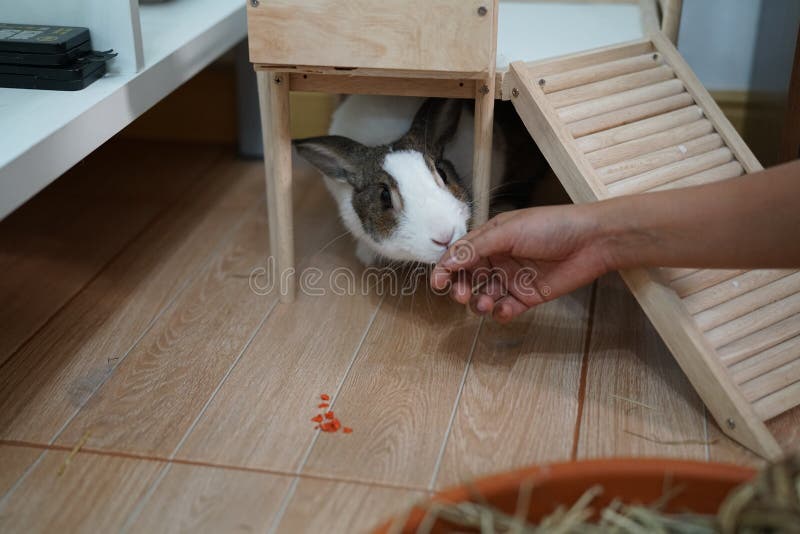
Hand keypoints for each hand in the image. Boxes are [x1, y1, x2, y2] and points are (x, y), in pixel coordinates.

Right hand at [430, 205, 611, 322]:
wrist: (592, 242)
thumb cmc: (552, 226)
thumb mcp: (508, 232)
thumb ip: (476, 248)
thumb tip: (447, 261)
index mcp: (491, 238)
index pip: (460, 255)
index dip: (447, 268)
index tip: (437, 282)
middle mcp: (499, 258)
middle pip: (469, 278)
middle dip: (461, 288)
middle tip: (463, 295)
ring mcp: (513, 278)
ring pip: (484, 296)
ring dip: (479, 303)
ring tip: (484, 303)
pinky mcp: (528, 296)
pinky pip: (506, 308)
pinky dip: (501, 312)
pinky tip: (505, 309)